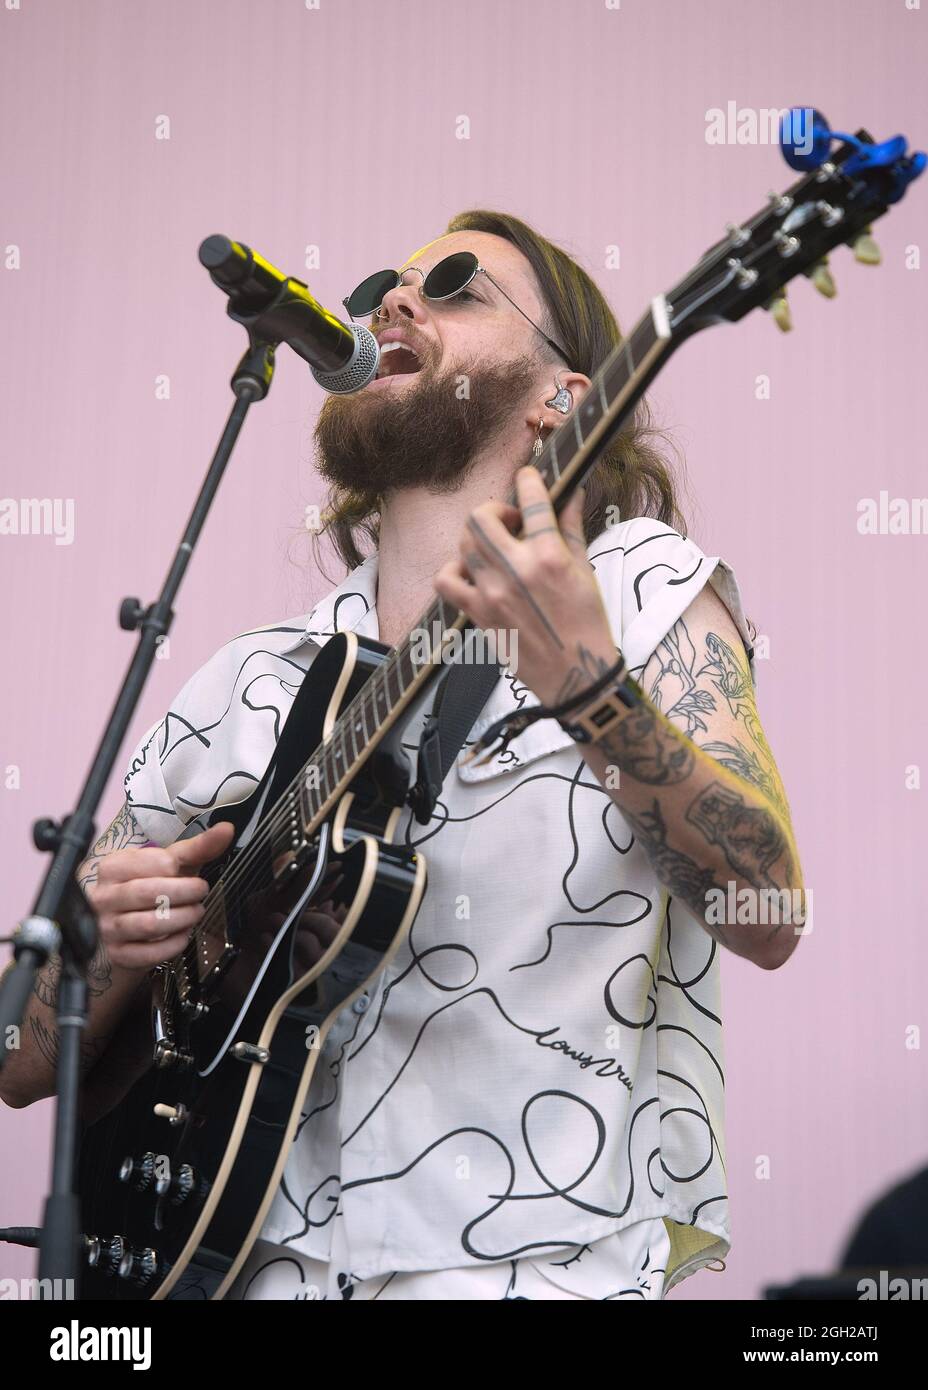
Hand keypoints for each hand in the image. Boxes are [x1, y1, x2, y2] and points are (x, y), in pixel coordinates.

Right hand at [87, 820, 235, 971]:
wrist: (128, 928)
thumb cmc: (151, 887)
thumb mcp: (171, 864)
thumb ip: (197, 847)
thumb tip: (226, 829)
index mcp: (114, 866)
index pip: (154, 862)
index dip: (180, 869)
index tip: (192, 874)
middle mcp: (105, 896)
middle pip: (151, 893)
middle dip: (186, 893)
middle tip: (201, 892)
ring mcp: (108, 927)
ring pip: (150, 925)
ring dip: (183, 919)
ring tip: (195, 912)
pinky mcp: (118, 953)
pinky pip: (149, 953)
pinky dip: (173, 945)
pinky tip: (182, 934)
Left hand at [433, 467, 618, 706]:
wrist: (575, 675)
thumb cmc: (587, 623)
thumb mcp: (585, 571)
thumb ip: (572, 528)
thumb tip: (572, 493)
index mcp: (549, 558)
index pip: (532, 502)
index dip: (528, 480)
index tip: (528, 478)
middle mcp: (516, 572)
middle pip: (481, 518)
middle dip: (493, 509)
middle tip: (510, 521)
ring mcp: (492, 594)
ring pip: (463, 543)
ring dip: (477, 536)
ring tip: (495, 546)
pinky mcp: (477, 614)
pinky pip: (446, 580)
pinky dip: (453, 569)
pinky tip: (472, 571)